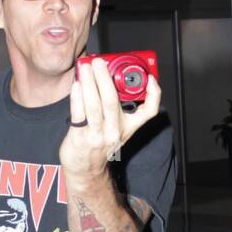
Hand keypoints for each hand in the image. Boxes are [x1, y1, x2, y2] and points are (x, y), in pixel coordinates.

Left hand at [59, 58, 161, 182]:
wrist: (86, 169)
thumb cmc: (100, 144)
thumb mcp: (118, 129)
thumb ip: (117, 106)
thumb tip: (107, 74)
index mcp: (127, 127)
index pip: (148, 111)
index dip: (153, 94)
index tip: (151, 78)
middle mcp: (114, 131)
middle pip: (112, 101)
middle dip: (104, 78)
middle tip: (99, 62)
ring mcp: (96, 135)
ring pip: (94, 105)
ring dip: (89, 83)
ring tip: (85, 68)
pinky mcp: (79, 137)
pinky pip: (78, 113)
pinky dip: (77, 96)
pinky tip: (77, 84)